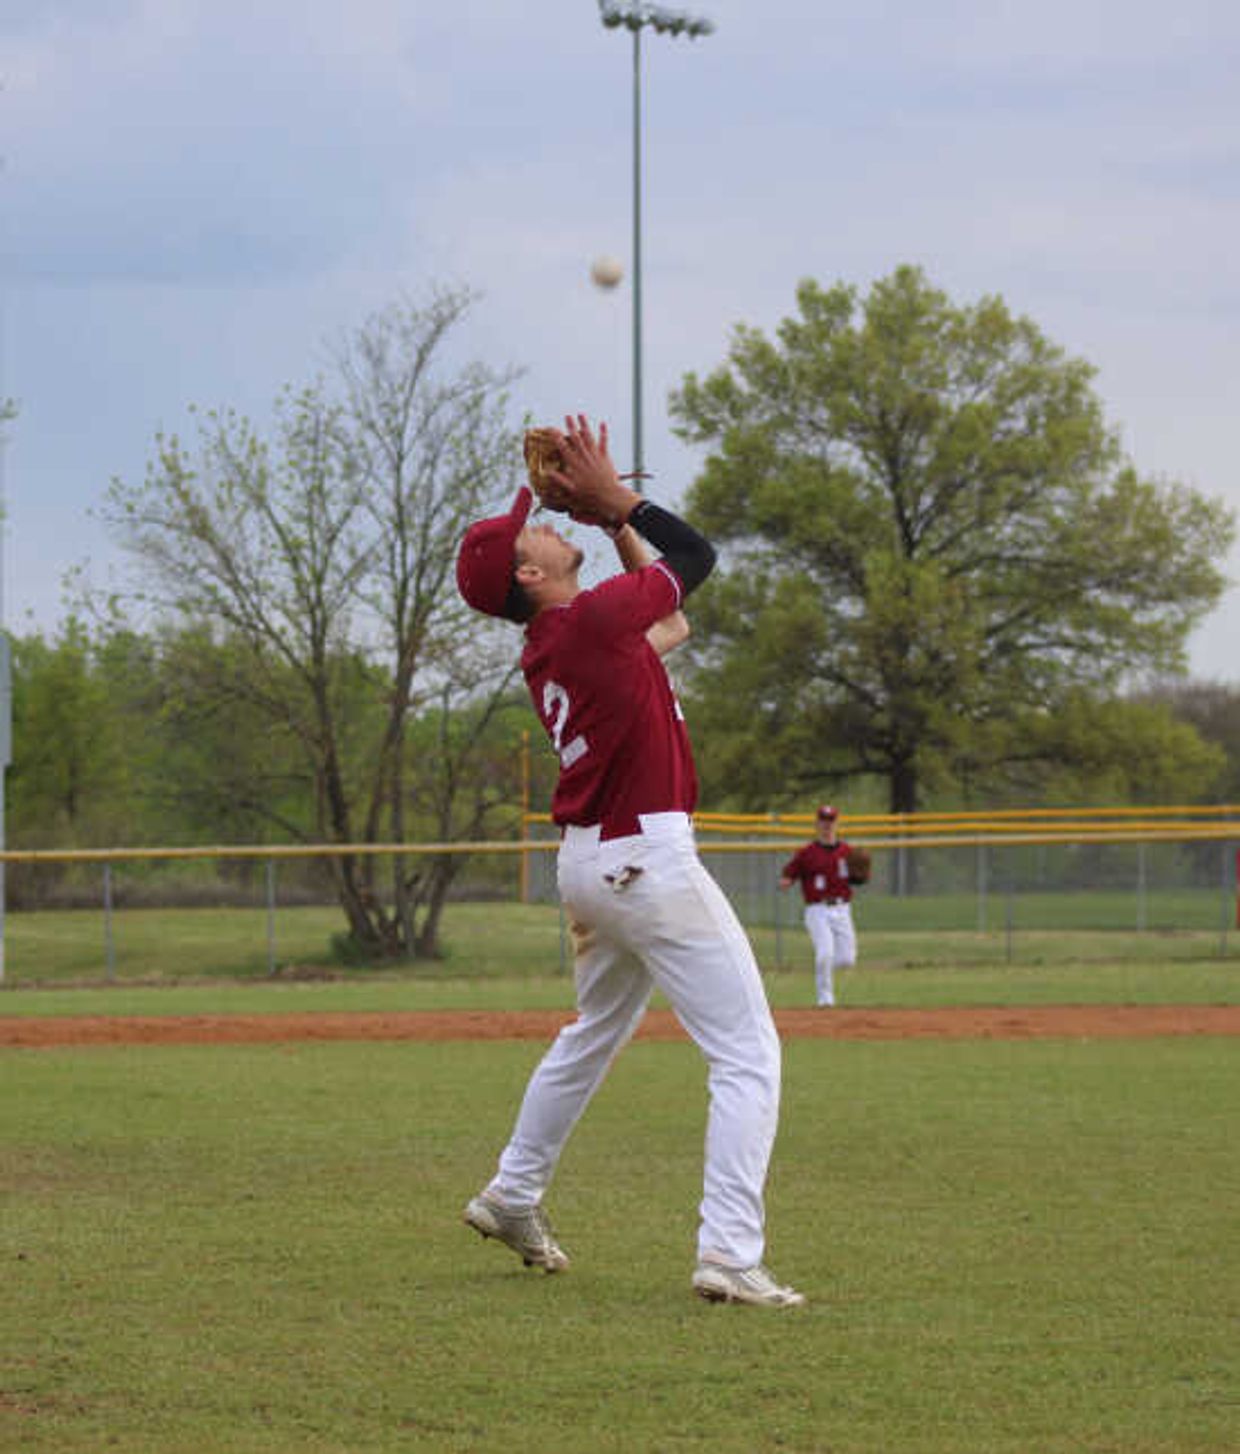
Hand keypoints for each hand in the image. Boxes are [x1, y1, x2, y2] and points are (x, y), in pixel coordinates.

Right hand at [544, 415, 639, 530]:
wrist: (608, 495)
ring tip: (580, 414)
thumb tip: (546, 472)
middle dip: (571, 426)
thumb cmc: (588, 495)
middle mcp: (584, 456)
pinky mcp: (605, 456)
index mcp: (574, 464)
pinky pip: (604, 442)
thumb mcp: (571, 489)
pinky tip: (603, 423)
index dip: (556, 436)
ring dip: (584, 424)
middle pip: (576, 438)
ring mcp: (595, 455)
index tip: (551, 428)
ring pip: (589, 436)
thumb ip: (559, 480)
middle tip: (567, 416)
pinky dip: (603, 432)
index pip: (563, 447)